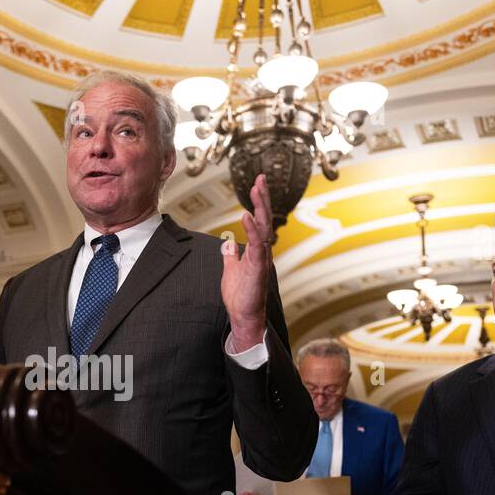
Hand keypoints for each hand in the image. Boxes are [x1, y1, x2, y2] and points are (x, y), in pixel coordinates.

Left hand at [221, 174, 272, 350]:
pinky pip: (257, 246)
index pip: (259, 220)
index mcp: (256, 250)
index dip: (258, 202)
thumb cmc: (240, 296)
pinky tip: (247, 216)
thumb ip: (231, 255)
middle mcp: (262, 251)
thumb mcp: (230, 269)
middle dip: (263, 198)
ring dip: (260, 208)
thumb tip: (228, 242)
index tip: (256, 183)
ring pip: (265, 228)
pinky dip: (252, 230)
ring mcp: (262, 259)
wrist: (243, 316)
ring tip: (256, 190)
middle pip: (265, 219)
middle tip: (261, 178)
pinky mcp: (258, 268)